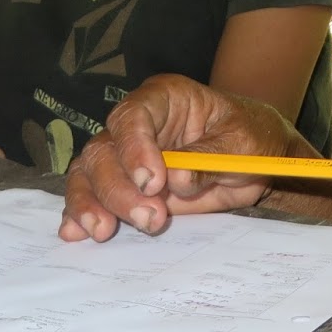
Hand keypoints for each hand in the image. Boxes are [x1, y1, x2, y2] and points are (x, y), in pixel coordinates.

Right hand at [59, 73, 295, 242]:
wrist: (255, 161)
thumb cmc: (249, 137)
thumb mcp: (241, 143)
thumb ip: (209, 158)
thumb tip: (178, 179)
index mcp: (164, 98)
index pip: (134, 115)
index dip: (135, 147)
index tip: (152, 182)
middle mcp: (136, 124)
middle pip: (104, 150)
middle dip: (120, 188)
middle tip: (151, 217)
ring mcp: (125, 156)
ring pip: (89, 174)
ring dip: (94, 204)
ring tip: (105, 231)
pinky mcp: (122, 186)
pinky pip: (90, 196)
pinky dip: (80, 215)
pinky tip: (76, 232)